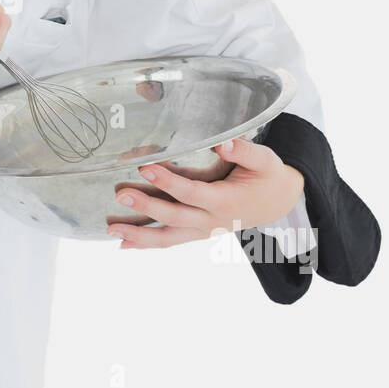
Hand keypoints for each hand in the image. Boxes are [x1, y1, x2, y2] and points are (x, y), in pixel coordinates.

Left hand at [106, 137, 304, 248]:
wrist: (277, 204)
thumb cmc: (267, 177)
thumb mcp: (265, 161)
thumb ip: (244, 151)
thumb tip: (222, 143)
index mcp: (226, 202)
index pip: (191, 193)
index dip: (168, 182)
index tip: (146, 166)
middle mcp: (211, 221)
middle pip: (174, 217)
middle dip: (145, 207)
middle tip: (119, 193)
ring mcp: (203, 230)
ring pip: (168, 238)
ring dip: (138, 235)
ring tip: (111, 228)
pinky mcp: (196, 233)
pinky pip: (170, 241)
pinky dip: (146, 244)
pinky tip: (123, 244)